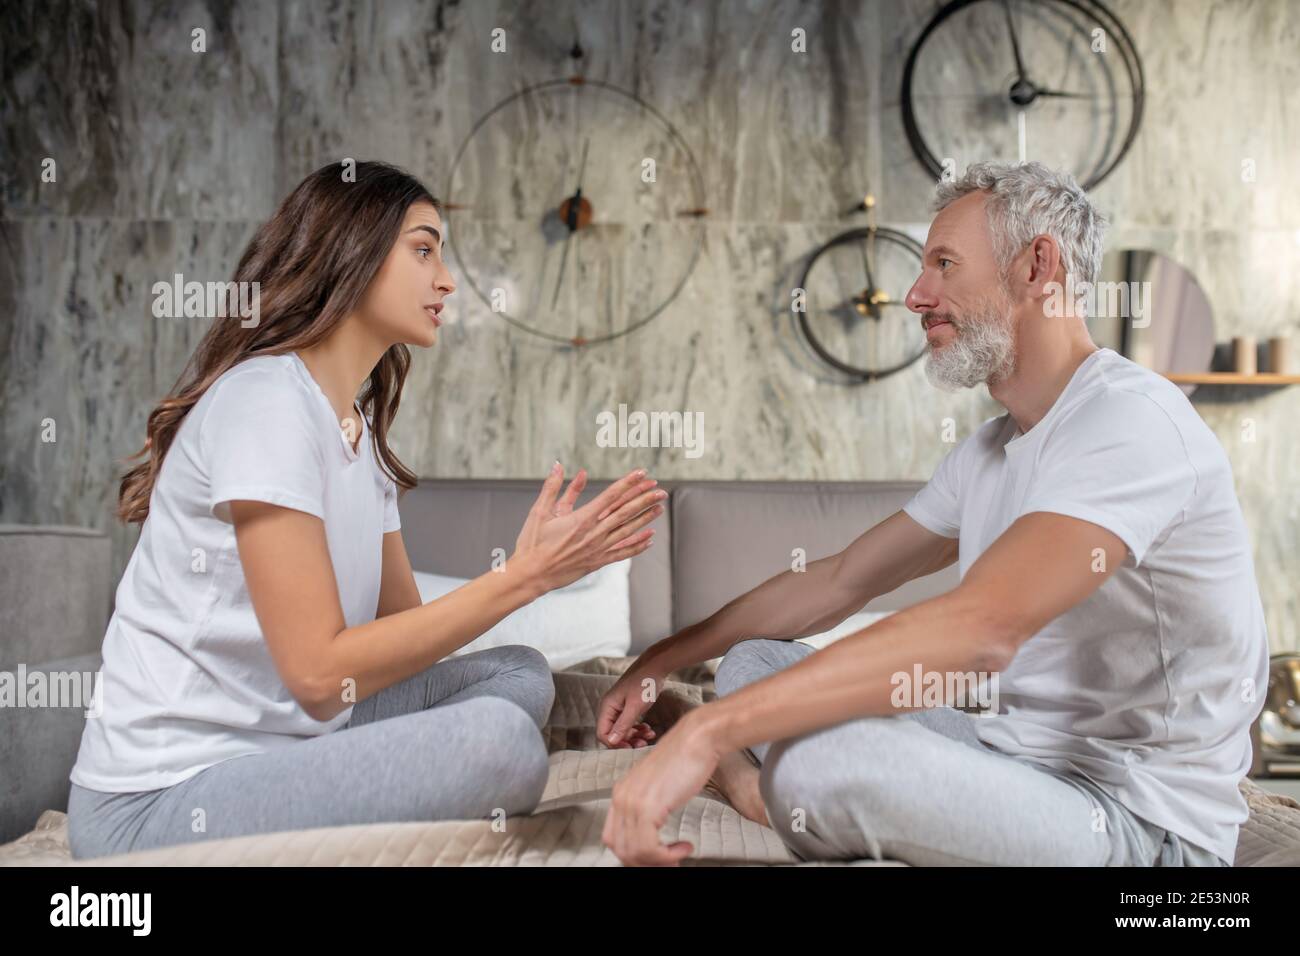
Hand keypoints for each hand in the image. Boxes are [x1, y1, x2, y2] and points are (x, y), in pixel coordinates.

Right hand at [512, 463, 665, 593]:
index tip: (641, 474)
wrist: (531, 575)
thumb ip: (552, 487)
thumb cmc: (532, 543)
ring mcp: (597, 549)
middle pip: (625, 512)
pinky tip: (650, 538)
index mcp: (581, 519)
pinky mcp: (597, 562)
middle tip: (660, 489)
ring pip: (627, 531)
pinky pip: (622, 553)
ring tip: (659, 507)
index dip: (628, 483)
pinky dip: (637, 545)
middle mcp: (593, 534)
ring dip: (645, 518)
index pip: (610, 496)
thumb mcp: (539, 512)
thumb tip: (558, 466)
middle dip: (644, 499)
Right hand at [597, 665, 668, 748]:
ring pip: (622, 729)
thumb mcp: (635, 707)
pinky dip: (638, 728)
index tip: (631, 747)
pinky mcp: (628, 706)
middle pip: (613, 733)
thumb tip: (610, 742)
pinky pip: (629, 723)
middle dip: (627, 740)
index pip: (603, 733)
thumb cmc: (645, 683)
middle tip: (642, 744)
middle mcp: (610, 707)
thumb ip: (622, 725)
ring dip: (635, 735)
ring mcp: (619, 707)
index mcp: (607, 707)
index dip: (615, 744)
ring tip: (649, 735)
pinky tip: (649, 729)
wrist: (656, 665)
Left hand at [602, 712, 721, 865]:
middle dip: (644, 862)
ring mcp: (632, 802)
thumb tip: (652, 834)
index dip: (633, 854)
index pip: (613, 837)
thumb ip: (648, 806)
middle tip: (667, 863)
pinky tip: (683, 847)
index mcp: (621, 792)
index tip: (653, 859)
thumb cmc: (685, 757)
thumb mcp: (658, 785)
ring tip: (677, 856)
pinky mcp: (648, 807)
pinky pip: (648, 848)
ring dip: (658, 862)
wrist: (697, 739)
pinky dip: (666, 856)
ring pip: (633, 852)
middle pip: (620, 849)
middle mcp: (621, 797)